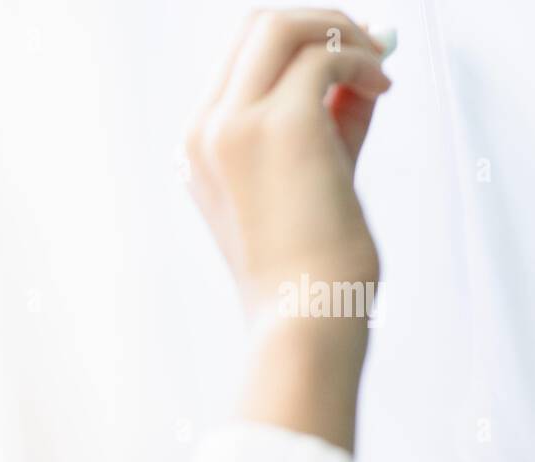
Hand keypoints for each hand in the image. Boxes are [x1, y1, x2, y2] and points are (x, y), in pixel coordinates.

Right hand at [184, 9, 390, 319]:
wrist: (302, 313)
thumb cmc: (308, 264)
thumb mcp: (308, 178)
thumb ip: (326, 121)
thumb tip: (360, 67)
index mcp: (200, 148)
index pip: (241, 59)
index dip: (299, 43)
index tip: (348, 57)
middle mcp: (207, 130)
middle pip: (256, 25)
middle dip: (320, 23)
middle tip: (367, 48)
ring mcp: (235, 125)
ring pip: (284, 26)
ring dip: (342, 33)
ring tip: (376, 68)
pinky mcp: (280, 125)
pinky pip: (326, 57)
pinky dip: (362, 61)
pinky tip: (380, 88)